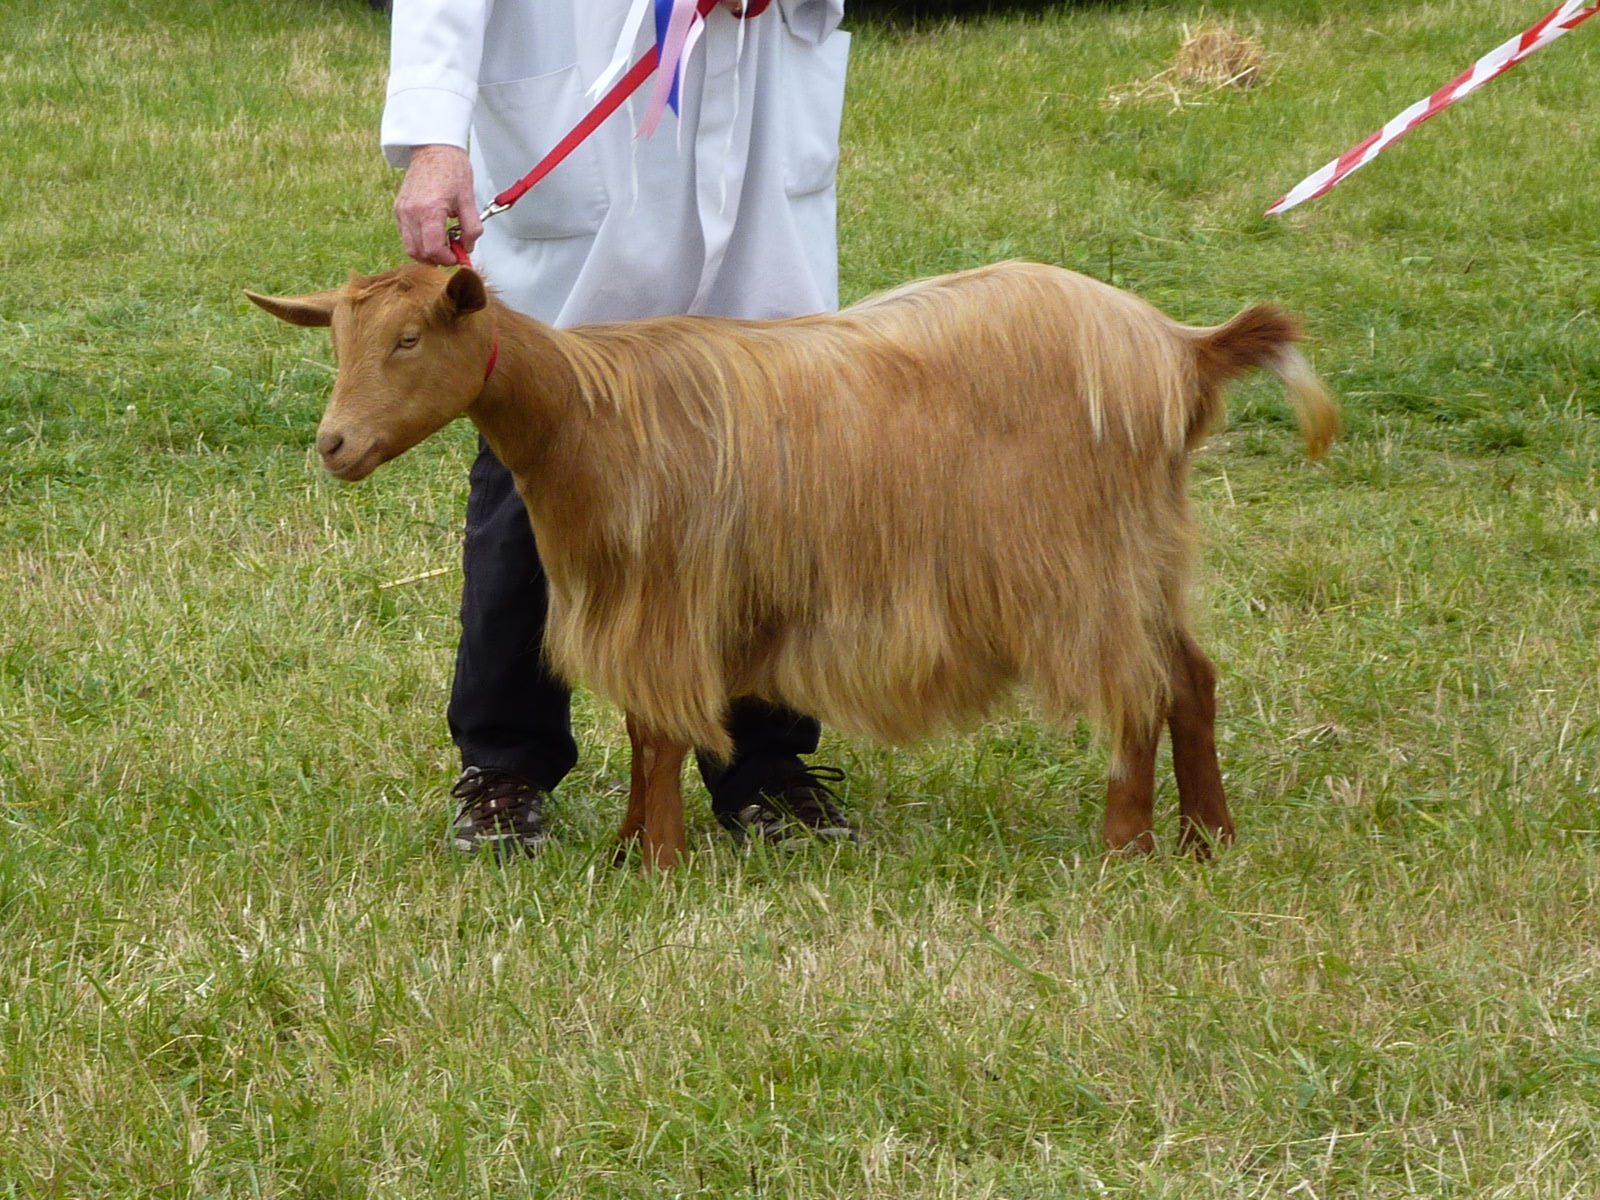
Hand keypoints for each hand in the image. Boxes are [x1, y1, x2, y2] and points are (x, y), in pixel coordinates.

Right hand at [394, 144, 481, 265]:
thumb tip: (467, 248)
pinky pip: (406, 235)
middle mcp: (410, 213)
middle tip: (452, 252)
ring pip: (410, 247)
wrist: (434, 149)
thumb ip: (471, 229)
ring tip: (443, 243)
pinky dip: (419, 242)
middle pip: (419, 253)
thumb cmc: (451, 169)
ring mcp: (401, 211)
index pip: (432, 250)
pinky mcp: (398, 209)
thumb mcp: (468, 201)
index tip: (458, 257)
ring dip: (427, 252)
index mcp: (428, 211)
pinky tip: (433, 234)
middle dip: (437, 258)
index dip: (447, 259)